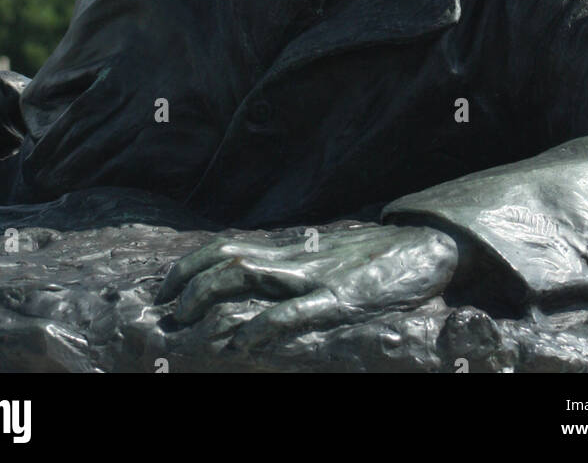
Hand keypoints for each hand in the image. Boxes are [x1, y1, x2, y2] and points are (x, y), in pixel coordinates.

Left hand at [156, 222, 461, 352]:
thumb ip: (296, 267)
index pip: (227, 246)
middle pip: (226, 257)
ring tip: (186, 321)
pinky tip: (242, 342)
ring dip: (209, 295)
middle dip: (186, 281)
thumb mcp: (327, 256)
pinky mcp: (340, 297)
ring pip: (247, 273)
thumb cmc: (376, 257)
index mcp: (291, 249)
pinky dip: (263, 326)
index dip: (190, 265)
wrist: (425, 245)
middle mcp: (295, 256)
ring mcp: (315, 275)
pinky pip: (294, 312)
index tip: (164, 288)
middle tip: (162, 310)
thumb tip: (261, 281)